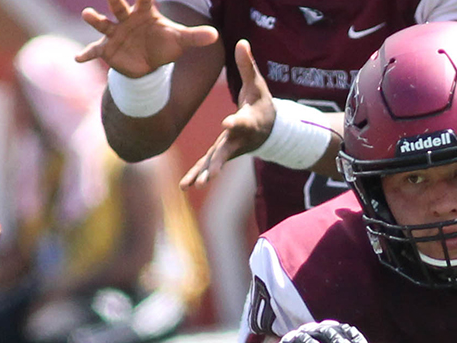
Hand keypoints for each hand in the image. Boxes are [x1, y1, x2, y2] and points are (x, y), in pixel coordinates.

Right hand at [78, 0, 218, 77]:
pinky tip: (77, 58)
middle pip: (119, 5)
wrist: (148, 64)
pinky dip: (86, 53)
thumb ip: (195, 36)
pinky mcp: (108, 49)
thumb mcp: (180, 41)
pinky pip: (95, 50)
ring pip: (103, 23)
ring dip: (95, 18)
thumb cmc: (163, 45)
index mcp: (144, 13)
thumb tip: (216, 35)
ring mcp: (115, 32)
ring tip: (88, 14)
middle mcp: (126, 18)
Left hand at [183, 40, 273, 189]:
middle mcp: (239, 139)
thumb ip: (248, 65)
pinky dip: (197, 175)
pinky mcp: (223, 154)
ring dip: (203, 174)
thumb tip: (241, 41)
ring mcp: (231, 149)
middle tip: (209, 176)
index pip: (241, 121)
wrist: (272, 130)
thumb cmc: (262, 103)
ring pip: (216, 162)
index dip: (235, 121)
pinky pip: (209, 165)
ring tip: (190, 186)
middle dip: (217, 163)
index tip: (228, 123)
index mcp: (248, 121)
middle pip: (227, 150)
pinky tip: (184, 186)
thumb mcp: (257, 84)